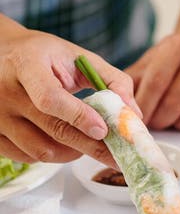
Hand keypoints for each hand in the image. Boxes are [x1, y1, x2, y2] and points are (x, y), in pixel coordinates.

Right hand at [0, 18, 137, 164]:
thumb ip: (111, 79)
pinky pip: (28, 157)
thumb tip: (133, 114)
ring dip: (73, 153)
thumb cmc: (43, 56)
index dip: (79, 117)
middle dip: (91, 145)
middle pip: (53, 129)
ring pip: (41, 151)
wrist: (2, 55)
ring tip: (87, 141)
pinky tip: (64, 144)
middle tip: (117, 154)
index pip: (50, 98)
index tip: (103, 129)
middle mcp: (5, 91)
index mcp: (26, 64)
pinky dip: (53, 156)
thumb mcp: (76, 57)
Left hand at [127, 33, 179, 130]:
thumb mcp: (149, 61)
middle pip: (172, 99)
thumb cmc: (170, 58)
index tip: (130, 115)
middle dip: (154, 117)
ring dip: (167, 123)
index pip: (156, 80)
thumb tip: (116, 104)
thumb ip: (132, 80)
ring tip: (157, 122)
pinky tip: (175, 120)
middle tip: (143, 124)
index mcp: (175, 47)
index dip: (142, 103)